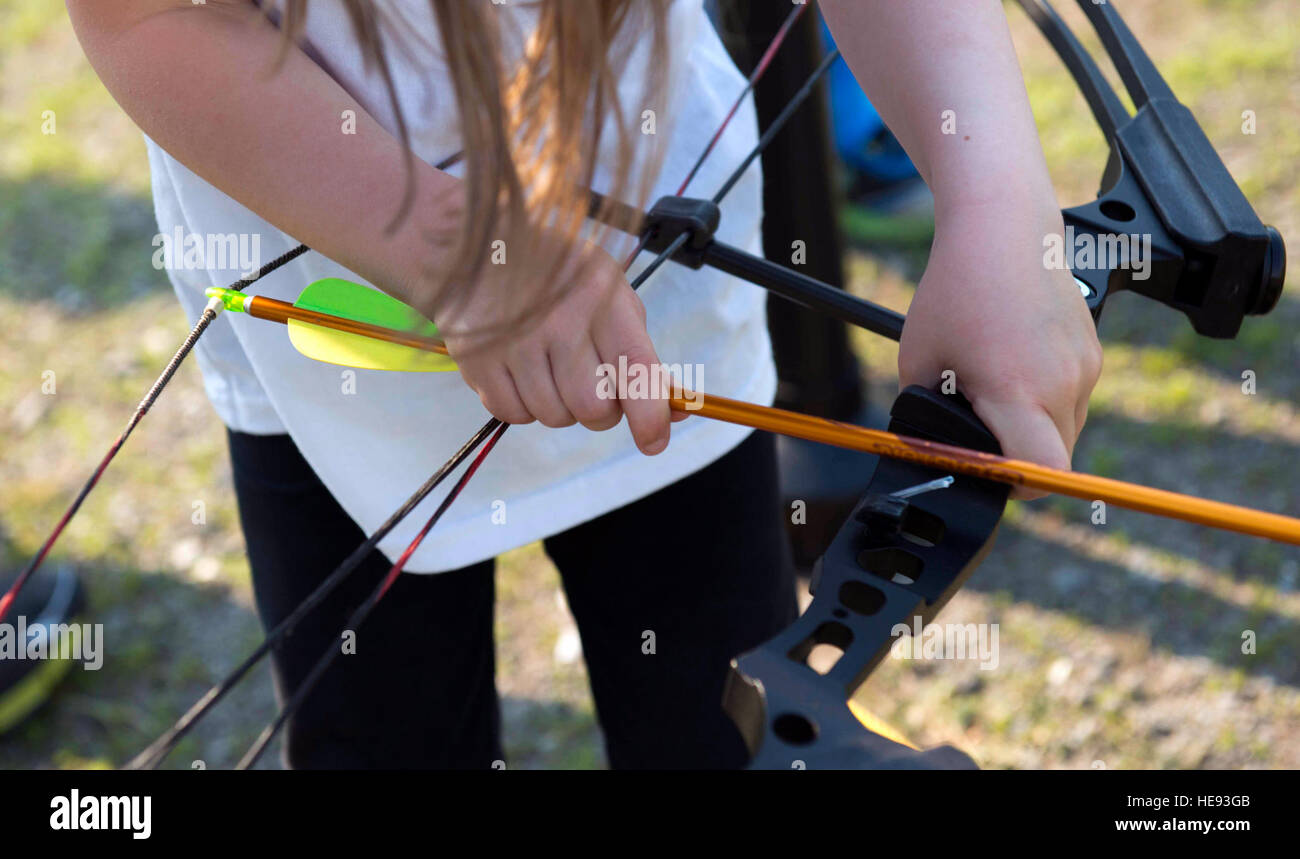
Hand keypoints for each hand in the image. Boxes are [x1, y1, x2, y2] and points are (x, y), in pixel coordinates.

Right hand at [434, 235, 675, 455]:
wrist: (477, 243)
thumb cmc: (556, 271)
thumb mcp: (607, 289)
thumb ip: (638, 346)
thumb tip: (668, 408)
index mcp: (602, 299)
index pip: (637, 372)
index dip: (650, 417)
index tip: (654, 441)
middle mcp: (560, 321)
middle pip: (594, 410)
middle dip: (601, 412)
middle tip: (590, 385)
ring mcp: (515, 342)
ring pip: (553, 417)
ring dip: (559, 407)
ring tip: (549, 368)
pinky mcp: (478, 360)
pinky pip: (513, 414)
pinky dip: (522, 405)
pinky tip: (521, 372)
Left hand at [898, 200, 1102, 498]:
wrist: (1004, 226)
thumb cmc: (956, 289)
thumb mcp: (918, 362)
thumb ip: (927, 415)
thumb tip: (935, 450)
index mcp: (1019, 390)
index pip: (1042, 473)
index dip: (1015, 485)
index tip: (988, 475)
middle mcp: (1063, 383)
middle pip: (1055, 459)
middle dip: (1017, 458)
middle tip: (978, 436)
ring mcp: (1086, 367)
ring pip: (1065, 430)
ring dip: (1031, 428)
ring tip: (990, 390)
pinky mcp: (1093, 352)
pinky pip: (1072, 399)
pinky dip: (1044, 400)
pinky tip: (1010, 368)